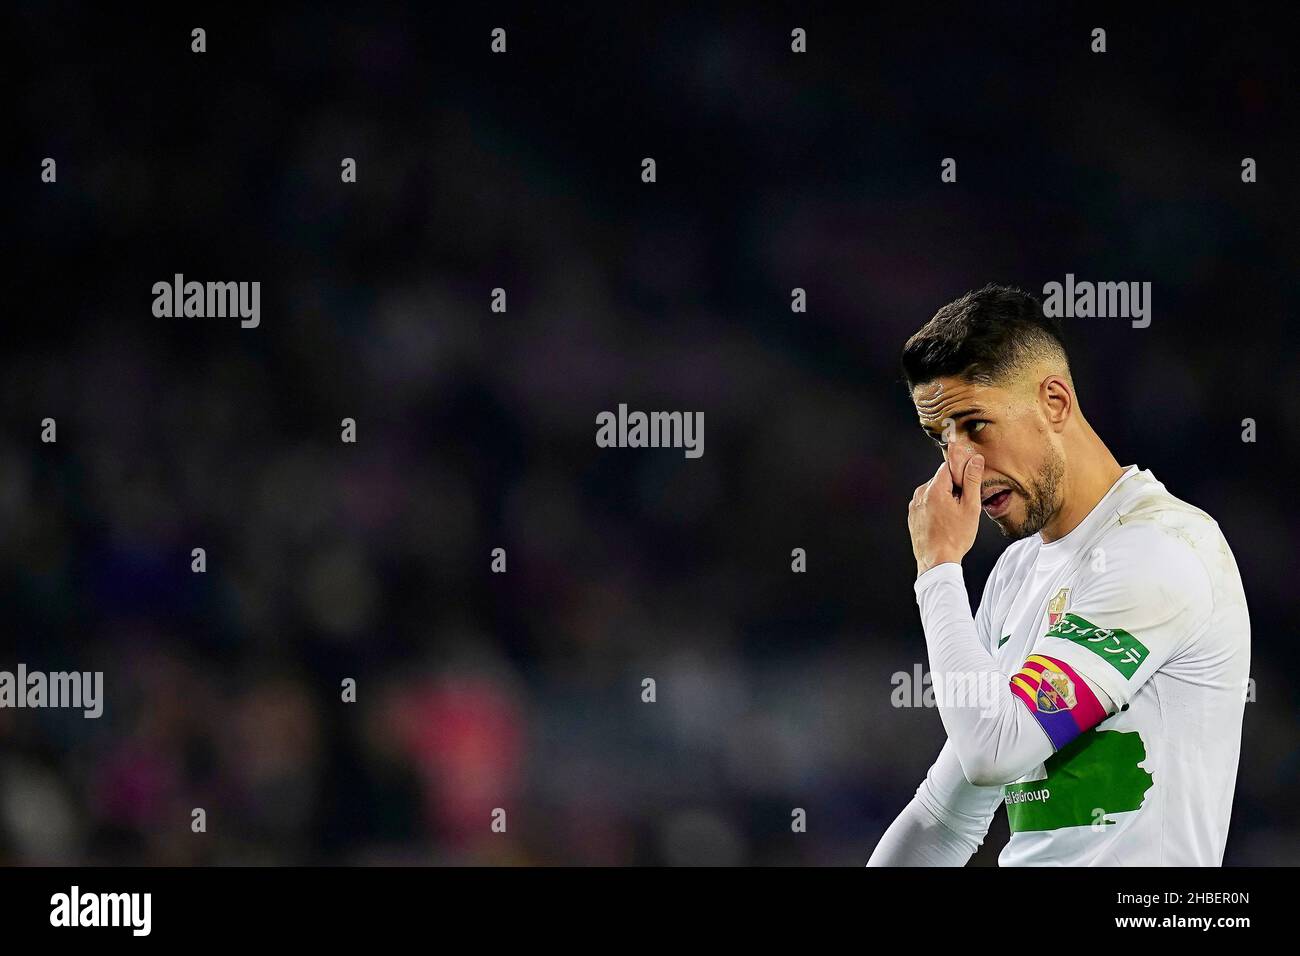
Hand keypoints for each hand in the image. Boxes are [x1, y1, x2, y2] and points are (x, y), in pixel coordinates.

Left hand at [908, 453, 983, 576]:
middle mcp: (920, 494)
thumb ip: (972, 480)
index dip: (960, 473)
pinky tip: (944, 522)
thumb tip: (975, 460)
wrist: (936, 561)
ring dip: (945, 498)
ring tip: (953, 517)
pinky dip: (936, 507)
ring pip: (934, 491)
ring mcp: (914, 505)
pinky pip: (927, 503)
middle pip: (940, 479)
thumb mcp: (970, 507)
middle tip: (963, 505)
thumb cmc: (954, 538)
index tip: (967, 485)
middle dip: (953, 487)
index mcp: (934, 489)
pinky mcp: (913, 515)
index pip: (947, 466)